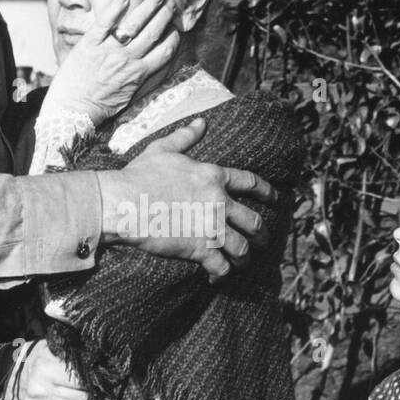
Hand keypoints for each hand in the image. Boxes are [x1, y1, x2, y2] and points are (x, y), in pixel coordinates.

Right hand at [15, 341, 87, 399]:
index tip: (82, 378)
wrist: (11, 374)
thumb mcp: (53, 350)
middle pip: (80, 399)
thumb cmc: (39, 361)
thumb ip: (72, 356)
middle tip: (75, 389)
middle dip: (81, 394)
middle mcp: (38, 390)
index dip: (85, 380)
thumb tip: (93, 364)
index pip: (80, 381)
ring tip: (68, 399)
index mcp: (45, 369)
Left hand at [42, 0, 178, 124]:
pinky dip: (116, 9)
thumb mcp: (126, 98)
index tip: (176, 30)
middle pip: (153, 33)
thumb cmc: (98, 107)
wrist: (72, 110)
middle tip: (171, 5)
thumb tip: (147, 69)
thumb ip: (137, 81)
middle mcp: (127, 60)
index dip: (173, 39)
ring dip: (149, 8)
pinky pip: (106, 22)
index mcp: (138, 74)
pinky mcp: (90, 44)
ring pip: (135, 24)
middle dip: (165, 17)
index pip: (164, 52)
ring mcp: (109, 50)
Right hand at [97, 118, 276, 281]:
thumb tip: (201, 122)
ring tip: (243, 262)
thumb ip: (185, 137)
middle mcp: (219, 202)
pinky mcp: (200, 249)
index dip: (266, 192)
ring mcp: (212, 227)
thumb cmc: (139, 175)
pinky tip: (218, 277)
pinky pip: (221, 267)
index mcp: (213, 176)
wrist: (124, 203)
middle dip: (262, 233)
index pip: (250, 183)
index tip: (275, 199)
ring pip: (242, 248)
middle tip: (263, 240)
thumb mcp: (162, 150)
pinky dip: (222, 273)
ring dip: (245, 257)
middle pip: (254, 221)